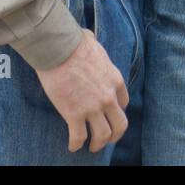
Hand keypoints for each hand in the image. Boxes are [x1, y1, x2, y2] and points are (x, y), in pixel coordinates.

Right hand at [35, 29, 129, 152]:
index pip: (124, 103)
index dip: (117, 112)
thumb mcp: (95, 45)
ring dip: (98, 144)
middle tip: (107, 139)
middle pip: (120, 124)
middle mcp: (108, 97)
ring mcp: (93, 107)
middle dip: (115, 135)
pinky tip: (72, 146)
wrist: (60, 49)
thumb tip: (88, 37)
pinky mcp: (74, 114)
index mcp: (115, 80)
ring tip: (91, 147)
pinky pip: (78, 137)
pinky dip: (75, 145)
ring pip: (103, 135)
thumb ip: (95, 47)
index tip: (109, 115)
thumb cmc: (75, 44)